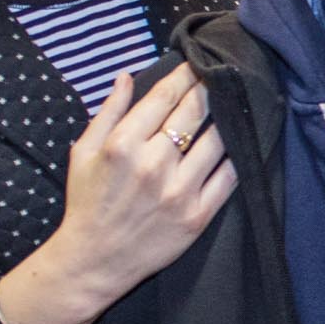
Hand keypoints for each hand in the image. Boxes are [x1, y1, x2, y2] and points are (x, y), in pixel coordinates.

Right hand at [0, 66, 237, 323]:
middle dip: (210, 87)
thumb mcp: (84, 152)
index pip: (165, 97)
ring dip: (229, 117)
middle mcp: (154, 164)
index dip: (186, 74)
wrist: (94, 261)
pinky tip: (241, 140)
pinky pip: (229, 176)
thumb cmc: (88, 203)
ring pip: (218, 139)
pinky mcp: (198, 215)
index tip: (198, 62)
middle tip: (222, 73)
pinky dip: (238, 154)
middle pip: (195, 111)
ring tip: (236, 103)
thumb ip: (107, 112)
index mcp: (123, 145)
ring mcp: (179, 191)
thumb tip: (126, 77)